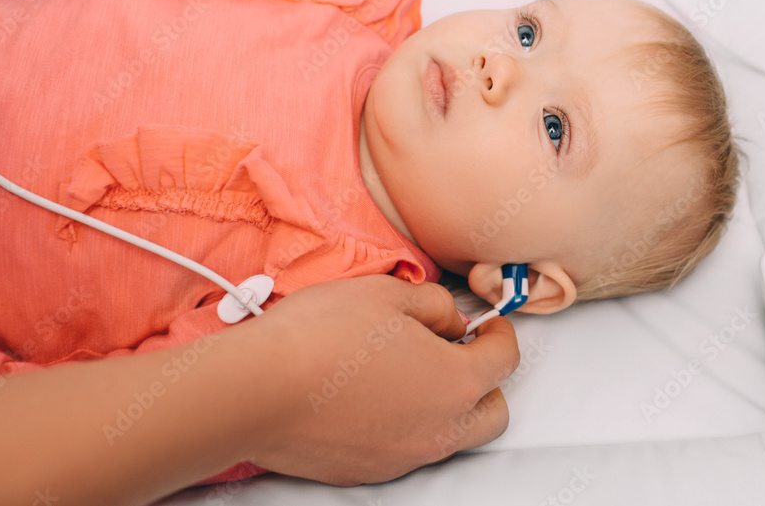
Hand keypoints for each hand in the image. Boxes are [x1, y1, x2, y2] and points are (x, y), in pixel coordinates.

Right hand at [241, 275, 520, 484]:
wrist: (258, 390)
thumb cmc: (322, 335)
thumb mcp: (389, 294)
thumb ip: (435, 306)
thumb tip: (451, 322)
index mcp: (456, 383)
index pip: (506, 360)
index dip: (501, 333)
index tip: (488, 323)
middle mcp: (440, 430)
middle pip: (492, 412)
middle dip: (485, 381)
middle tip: (458, 352)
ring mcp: (405, 456)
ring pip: (450, 435)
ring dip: (445, 405)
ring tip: (408, 372)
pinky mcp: (370, 470)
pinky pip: (407, 447)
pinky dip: (406, 423)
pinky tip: (372, 395)